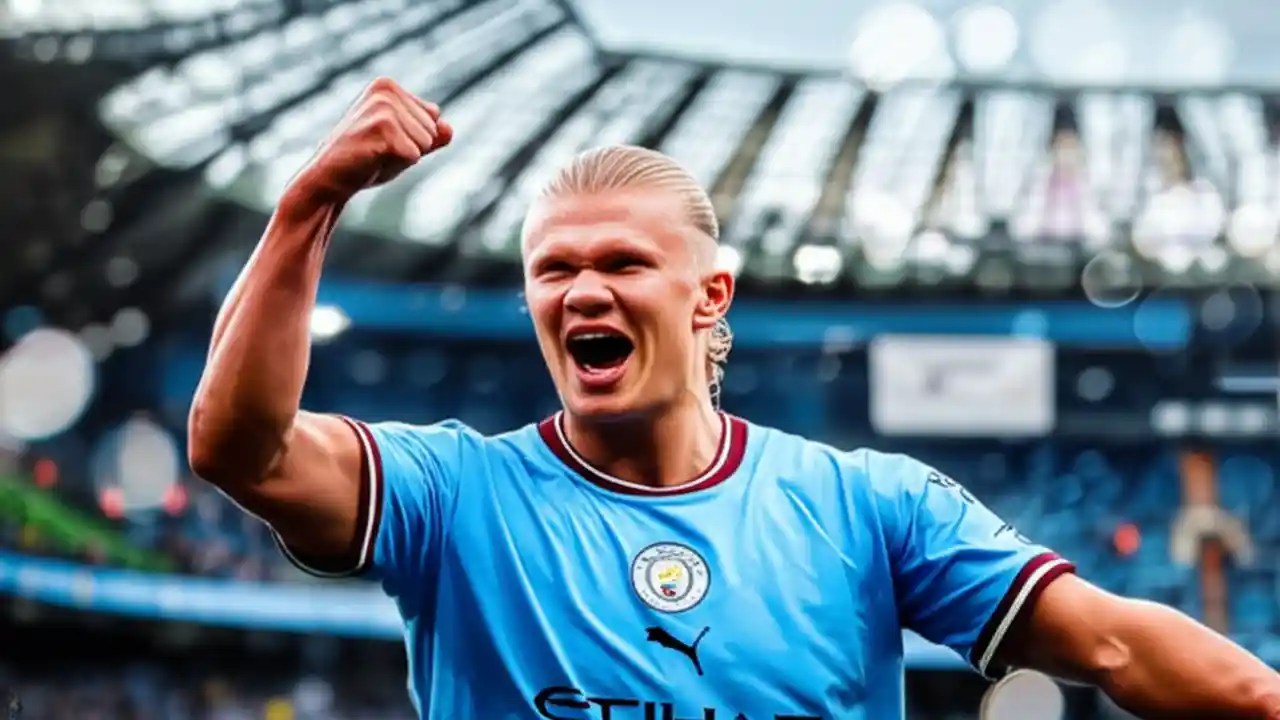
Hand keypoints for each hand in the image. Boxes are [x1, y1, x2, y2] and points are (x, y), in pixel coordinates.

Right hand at [289, 76, 452, 206]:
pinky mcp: (383, 129)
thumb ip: (430, 136)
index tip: (384, 141)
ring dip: (403, 157)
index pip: (433, 116)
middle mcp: (386, 90)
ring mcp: (384, 108)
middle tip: (377, 150)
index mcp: (388, 86)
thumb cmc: (364, 160)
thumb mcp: (402, 144)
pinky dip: (397, 165)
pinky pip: (414, 155)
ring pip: (426, 143)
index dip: (413, 138)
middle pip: (432, 130)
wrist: (328, 179)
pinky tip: (371, 160)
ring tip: (374, 154)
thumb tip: (449, 129)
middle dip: (411, 148)